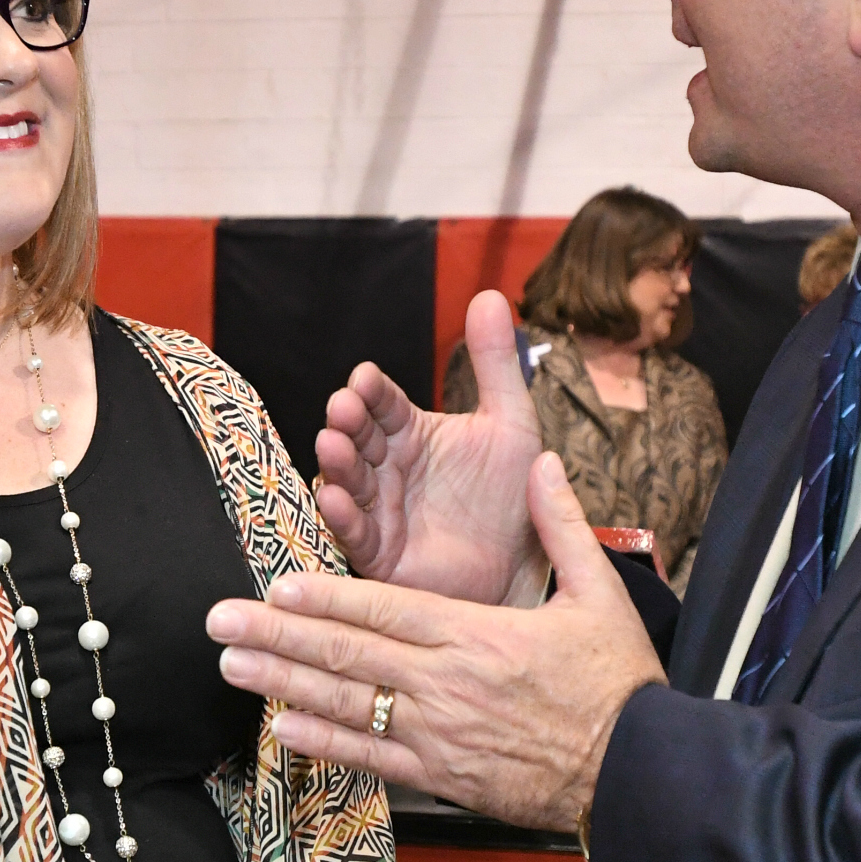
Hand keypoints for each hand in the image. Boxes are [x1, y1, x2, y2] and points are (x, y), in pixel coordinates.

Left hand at [212, 452, 665, 831]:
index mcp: (478, 633)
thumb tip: (543, 464)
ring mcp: (438, 734)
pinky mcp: (442, 775)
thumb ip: (562, 526)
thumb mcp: (602, 593)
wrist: (638, 773)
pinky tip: (283, 727)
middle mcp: (446, 683)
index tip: (276, 584)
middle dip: (277, 636)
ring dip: (283, 684)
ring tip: (232, 668)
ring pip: (346, 703)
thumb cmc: (619, 685)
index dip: (325, 597)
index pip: (385, 608)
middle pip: (348, 653)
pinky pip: (371, 757)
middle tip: (219, 622)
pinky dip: (325, 743)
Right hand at [315, 289, 544, 606]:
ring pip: (347, 479)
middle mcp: (387, 467)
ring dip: (336, 462)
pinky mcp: (379, 554)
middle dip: (347, 420)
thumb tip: (491, 295)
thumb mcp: (511, 423)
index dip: (371, 390)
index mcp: (412, 432)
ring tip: (334, 444)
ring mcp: (379, 509)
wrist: (527, 566)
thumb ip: (496, 364)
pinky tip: (336, 499)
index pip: (383, 402)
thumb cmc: (513, 495)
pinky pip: (353, 534)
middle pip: (358, 436)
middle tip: (345, 407)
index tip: (365, 377)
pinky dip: (341, 517)